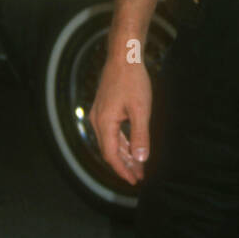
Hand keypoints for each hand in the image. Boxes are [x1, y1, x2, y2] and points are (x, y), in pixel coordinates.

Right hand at [88, 55, 152, 184]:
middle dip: (125, 165)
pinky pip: (111, 131)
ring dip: (124, 154)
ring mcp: (99, 114)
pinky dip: (122, 141)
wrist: (124, 57)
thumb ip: (140, 135)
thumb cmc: (132, 80)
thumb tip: (141, 158)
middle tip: (139, 176)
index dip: (123, 170)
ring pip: (111, 141)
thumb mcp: (141, 110)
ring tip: (137, 165)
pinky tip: (132, 146)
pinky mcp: (104, 108)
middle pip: (110, 150)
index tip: (134, 180)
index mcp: (105, 123)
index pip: (111, 155)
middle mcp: (98, 120)